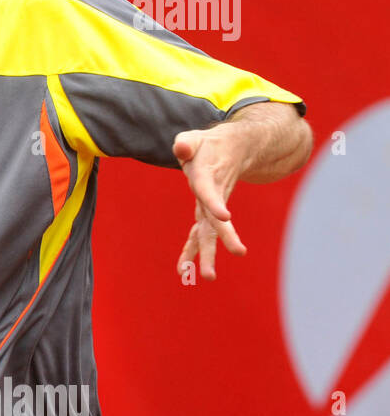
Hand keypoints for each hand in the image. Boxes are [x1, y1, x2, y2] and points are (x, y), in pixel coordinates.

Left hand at [172, 126, 247, 280]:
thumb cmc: (208, 144)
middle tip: (230, 257)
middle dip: (220, 241)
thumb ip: (185, 143)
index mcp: (207, 176)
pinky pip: (199, 233)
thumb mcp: (193, 138)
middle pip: (215, 221)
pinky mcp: (206, 212)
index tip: (225, 216)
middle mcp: (211, 196)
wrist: (233, 150)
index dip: (215, 202)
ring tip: (208, 277)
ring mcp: (210, 206)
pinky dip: (191, 249)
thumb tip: (181, 149)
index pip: (208, 191)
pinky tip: (184, 269)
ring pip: (210, 233)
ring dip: (207, 254)